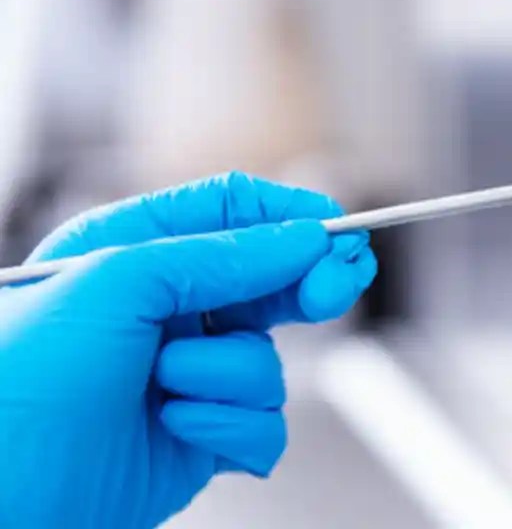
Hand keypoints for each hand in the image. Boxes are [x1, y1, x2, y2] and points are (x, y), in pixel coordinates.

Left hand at [0, 172, 377, 528]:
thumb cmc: (16, 381)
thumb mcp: (116, 284)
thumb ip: (220, 256)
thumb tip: (302, 240)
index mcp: (130, 254)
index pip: (232, 212)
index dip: (290, 215)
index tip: (339, 228)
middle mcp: (161, 312)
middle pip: (269, 282)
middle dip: (305, 286)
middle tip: (336, 286)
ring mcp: (184, 378)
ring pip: (269, 360)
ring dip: (231, 375)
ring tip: (170, 387)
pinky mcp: (200, 439)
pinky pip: (265, 426)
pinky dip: (234, 428)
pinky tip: (182, 428)